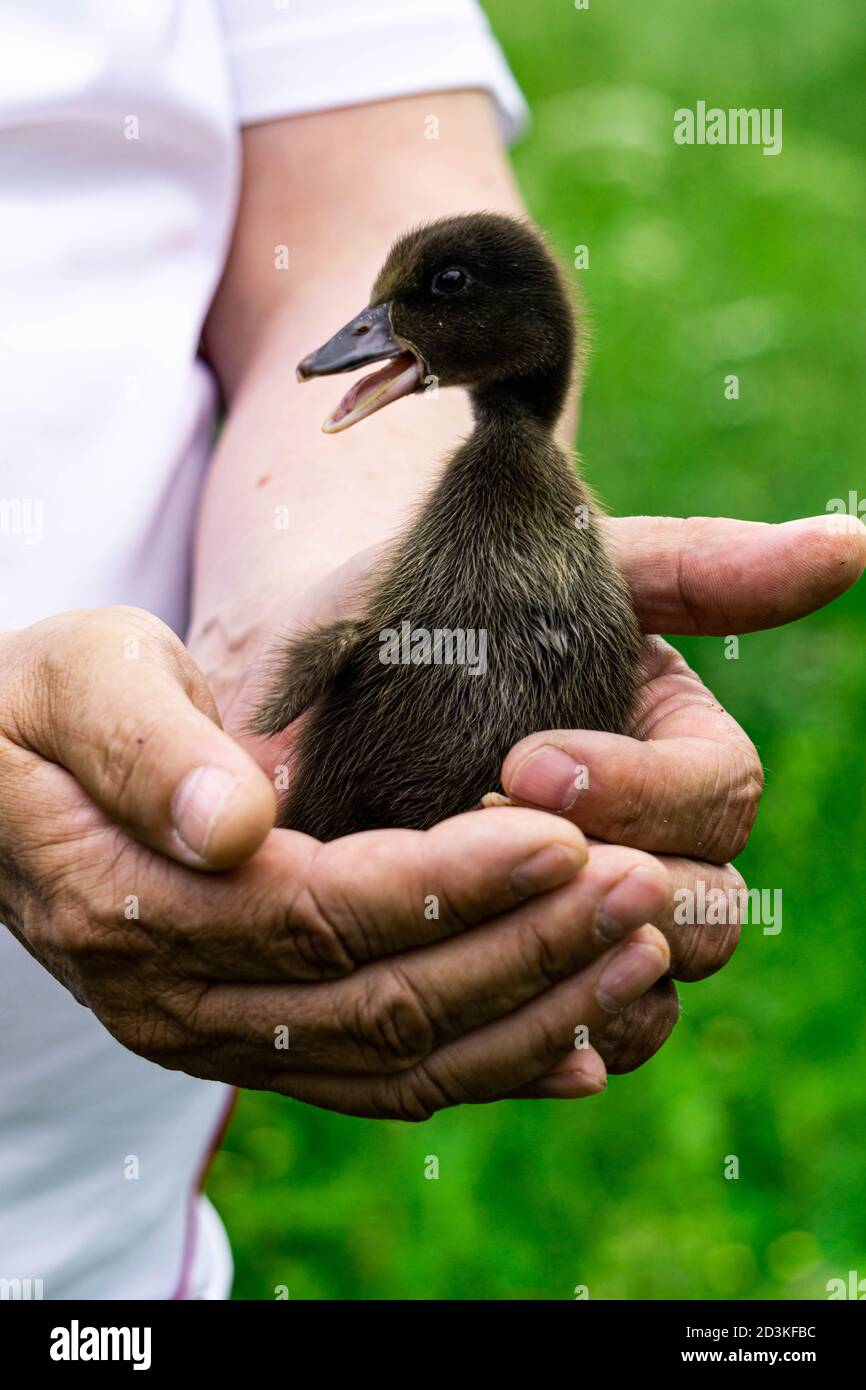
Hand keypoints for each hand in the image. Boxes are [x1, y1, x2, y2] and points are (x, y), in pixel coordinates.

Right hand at [0, 607, 675, 1116]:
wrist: (2, 780)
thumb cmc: (44, 707)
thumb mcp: (76, 682)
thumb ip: (147, 747)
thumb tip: (232, 820)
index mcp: (132, 906)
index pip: (321, 915)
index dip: (449, 885)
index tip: (561, 837)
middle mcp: (179, 1001)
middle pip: (381, 1003)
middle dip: (526, 951)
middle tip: (642, 891)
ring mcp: (220, 1036)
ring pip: (399, 1062)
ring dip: (534, 1013)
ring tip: (641, 951)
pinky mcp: (258, 1040)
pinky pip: (383, 1081)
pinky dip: (490, 1066)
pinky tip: (581, 1041)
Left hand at [500, 513, 865, 1072]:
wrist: (336, 678)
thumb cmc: (458, 608)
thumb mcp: (566, 572)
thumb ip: (702, 568)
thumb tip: (852, 543)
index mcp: (683, 751)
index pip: (720, 792)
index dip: (639, 790)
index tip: (523, 762)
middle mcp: (666, 847)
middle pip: (710, 904)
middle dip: (614, 883)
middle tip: (491, 840)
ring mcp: (611, 923)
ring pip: (656, 986)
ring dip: (583, 964)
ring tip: (480, 921)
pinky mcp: (552, 982)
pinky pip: (587, 1039)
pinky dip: (549, 1029)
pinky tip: (475, 994)